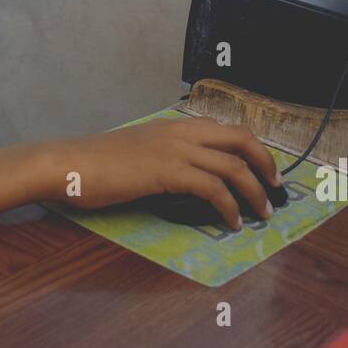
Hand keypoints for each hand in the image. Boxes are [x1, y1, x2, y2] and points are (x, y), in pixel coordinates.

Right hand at [49, 116, 280, 229]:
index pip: (227, 129)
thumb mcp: (139, 151)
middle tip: (276, 188)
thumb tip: (188, 180)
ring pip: (233, 165)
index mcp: (175, 125)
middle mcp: (181, 131)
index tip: (266, 170)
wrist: (70, 163)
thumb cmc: (96, 163)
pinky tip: (232, 222)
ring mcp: (176, 149)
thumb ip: (166, 158)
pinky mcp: (168, 171)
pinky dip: (229, 207)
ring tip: (262, 213)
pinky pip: (213, 187)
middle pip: (241, 139)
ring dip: (254, 191)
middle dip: (266, 164)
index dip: (254, 148)